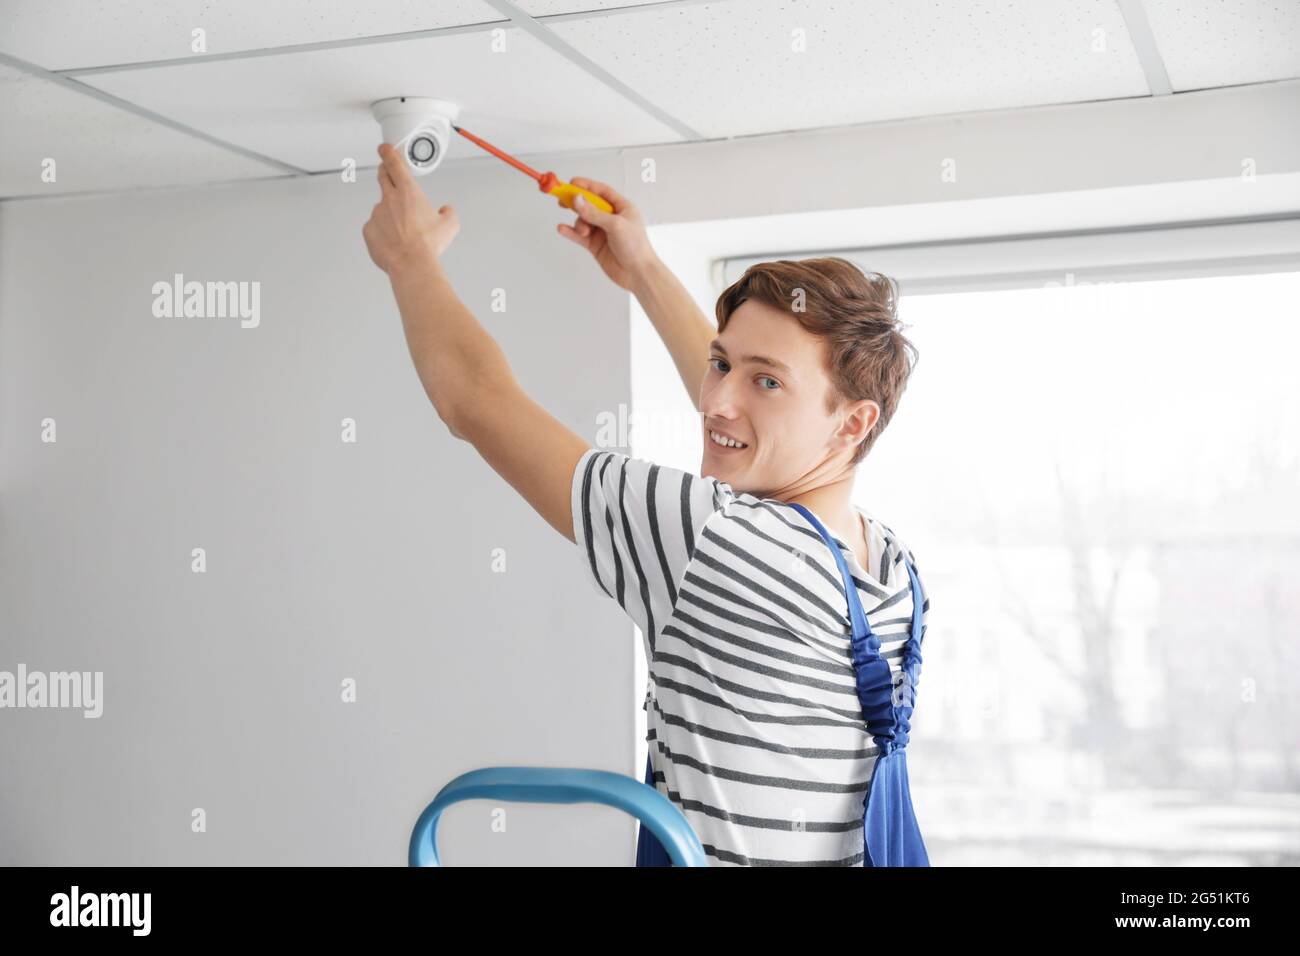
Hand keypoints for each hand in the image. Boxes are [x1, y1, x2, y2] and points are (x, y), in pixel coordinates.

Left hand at [363, 143, 459, 274]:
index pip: (394, 164)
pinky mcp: (369, 229)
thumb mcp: (449, 225)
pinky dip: (382, 232)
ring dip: (389, 214)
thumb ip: (448, 213)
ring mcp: (377, 214)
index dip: (388, 153)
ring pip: (382, 208)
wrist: (411, 264)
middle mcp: (389, 199)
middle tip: (387, 174)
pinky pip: (375, 227)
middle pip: (382, 177)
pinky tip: (393, 242)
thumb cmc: (428, 245)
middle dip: (384, 172)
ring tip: (402, 232)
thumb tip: (446, 211)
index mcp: (409, 192)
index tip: (384, 149)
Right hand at [556, 178, 657, 291]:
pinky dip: (571, 232)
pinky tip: (562, 229)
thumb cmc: (636, 247)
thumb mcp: (615, 225)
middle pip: (590, 205)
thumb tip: (577, 199)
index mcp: (622, 208)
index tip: (572, 183)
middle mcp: (612, 218)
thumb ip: (594, 213)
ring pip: (584, 221)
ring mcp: (603, 232)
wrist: (638, 274)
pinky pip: (580, 236)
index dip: (587, 186)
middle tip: (563, 201)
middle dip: (577, 203)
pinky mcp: (596, 245)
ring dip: (579, 224)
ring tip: (584, 232)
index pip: (602, 192)